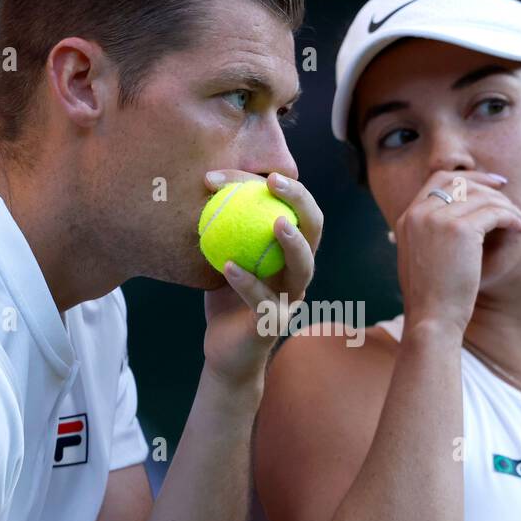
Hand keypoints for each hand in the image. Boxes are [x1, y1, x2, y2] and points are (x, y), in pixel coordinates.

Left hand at [200, 169, 322, 387]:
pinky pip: (264, 300)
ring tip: (276, 222)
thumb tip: (206, 179)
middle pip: (313, 229)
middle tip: (274, 182)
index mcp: (290, 249)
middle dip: (300, 200)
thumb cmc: (225, 294)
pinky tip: (228, 265)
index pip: (294, 207)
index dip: (278, 185)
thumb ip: (226, 223)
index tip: (247, 172)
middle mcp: (298, 271)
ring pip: (303, 266)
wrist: (224, 348)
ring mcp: (291, 298)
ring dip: (293, 242)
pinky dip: (246, 282)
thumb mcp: (224, 251)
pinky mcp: (275, 323)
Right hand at [394, 170, 520, 334]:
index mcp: (407, 218)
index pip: (439, 179)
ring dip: (507, 206)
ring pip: (482, 197)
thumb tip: (461, 220)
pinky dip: (512, 217)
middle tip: (512, 201)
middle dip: (491, 188)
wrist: (430, 319)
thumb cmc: (431, 298)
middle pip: (462, 182)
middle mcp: (419, 213)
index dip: (469, 177)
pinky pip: (495, 212)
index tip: (492, 184)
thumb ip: (431, 233)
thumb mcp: (421, 258)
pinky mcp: (459, 229)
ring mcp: (438, 219)